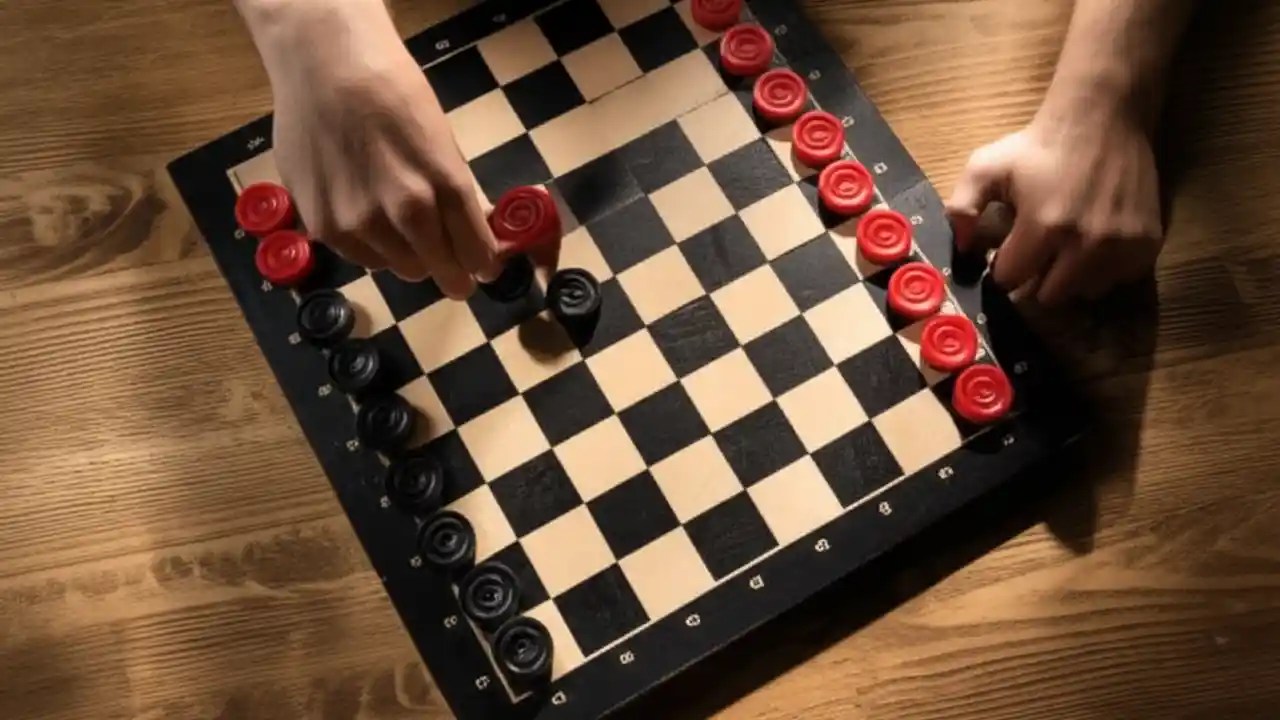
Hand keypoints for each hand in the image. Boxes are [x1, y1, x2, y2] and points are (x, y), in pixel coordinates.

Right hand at [248, 0, 498, 296]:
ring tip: (397, 220)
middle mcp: (405, 213)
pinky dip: (371, 246)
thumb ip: (459, 197)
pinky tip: (364, 211)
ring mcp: (361, 225)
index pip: (478, 256)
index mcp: (445, 188)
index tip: (483, 268)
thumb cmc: (394, 94)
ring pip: (402, 269)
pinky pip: (363, 258)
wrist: (326, 67)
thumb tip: (478, 236)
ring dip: (408, 255)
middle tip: (448, 261)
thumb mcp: (444, 142)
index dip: (484, 266)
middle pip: (441, 273)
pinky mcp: (325, 228)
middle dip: (450, 269)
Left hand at [945, 104, 1164, 305]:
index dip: (1003, 268)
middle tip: (1035, 255)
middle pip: (1047, 296)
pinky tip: (1092, 246)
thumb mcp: (986, 166)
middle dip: (1034, 280)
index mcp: (1044, 227)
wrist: (1103, 118)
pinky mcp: (1147, 243)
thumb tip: (962, 247)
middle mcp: (1085, 243)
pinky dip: (1103, 272)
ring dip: (1069, 279)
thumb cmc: (1040, 145)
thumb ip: (962, 207)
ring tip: (1065, 249)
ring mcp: (1120, 245)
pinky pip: (1118, 280)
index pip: (1011, 279)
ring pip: (1084, 292)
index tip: (1005, 253)